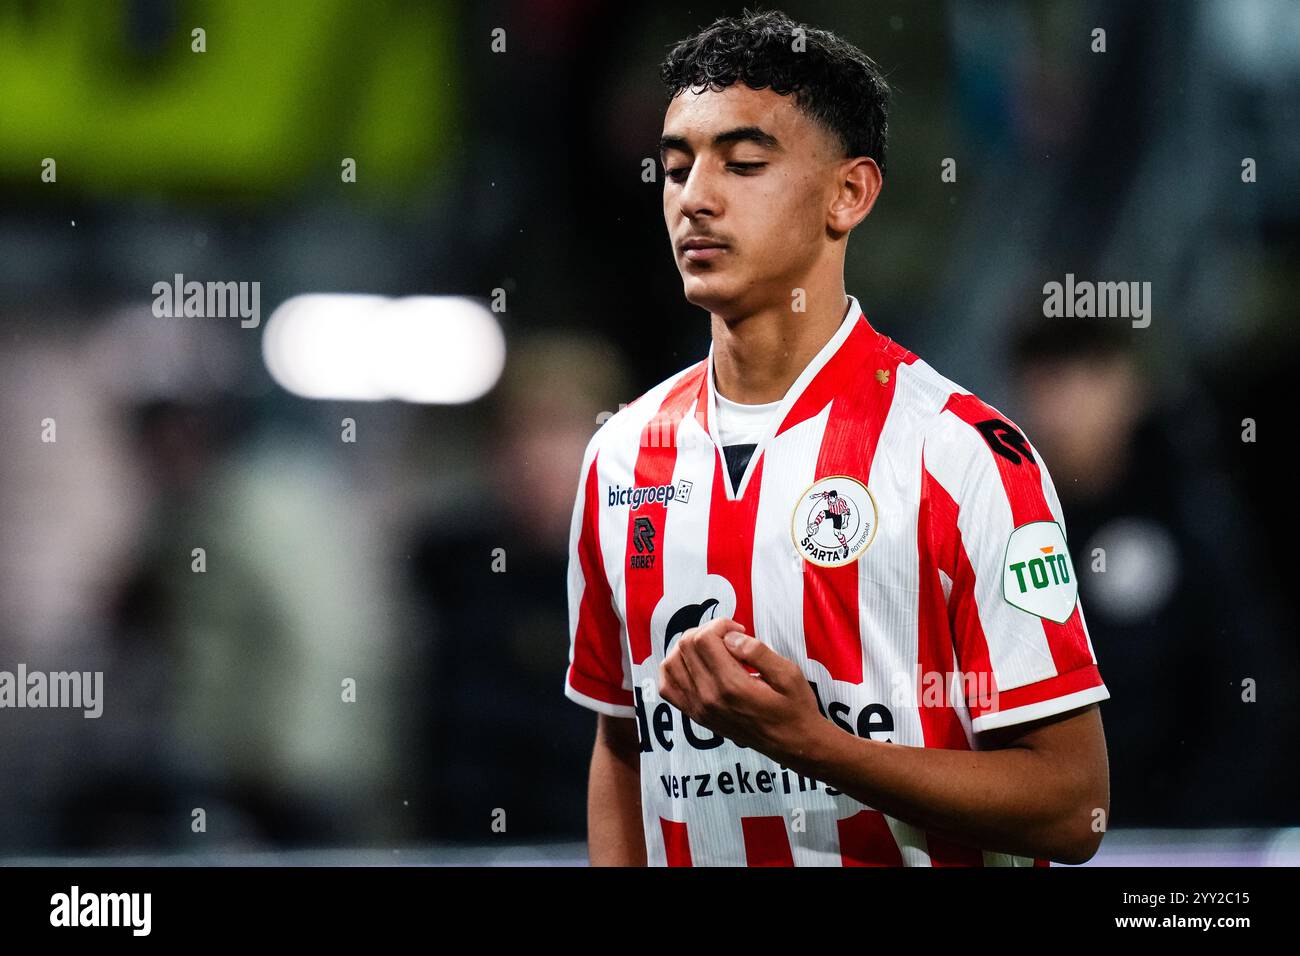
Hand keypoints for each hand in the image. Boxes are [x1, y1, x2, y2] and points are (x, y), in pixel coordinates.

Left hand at [658, 616, 823, 764]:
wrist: (793, 744)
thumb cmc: (795, 708)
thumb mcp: (789, 674)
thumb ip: (758, 652)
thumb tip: (730, 637)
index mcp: (732, 687)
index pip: (704, 639)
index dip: (720, 625)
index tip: (740, 631)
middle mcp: (709, 699)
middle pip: (685, 646)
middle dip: (705, 631)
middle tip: (728, 638)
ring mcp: (699, 709)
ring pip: (671, 663)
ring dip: (689, 647)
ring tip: (713, 649)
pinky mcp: (696, 716)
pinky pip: (668, 687)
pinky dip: (676, 669)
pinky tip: (697, 666)